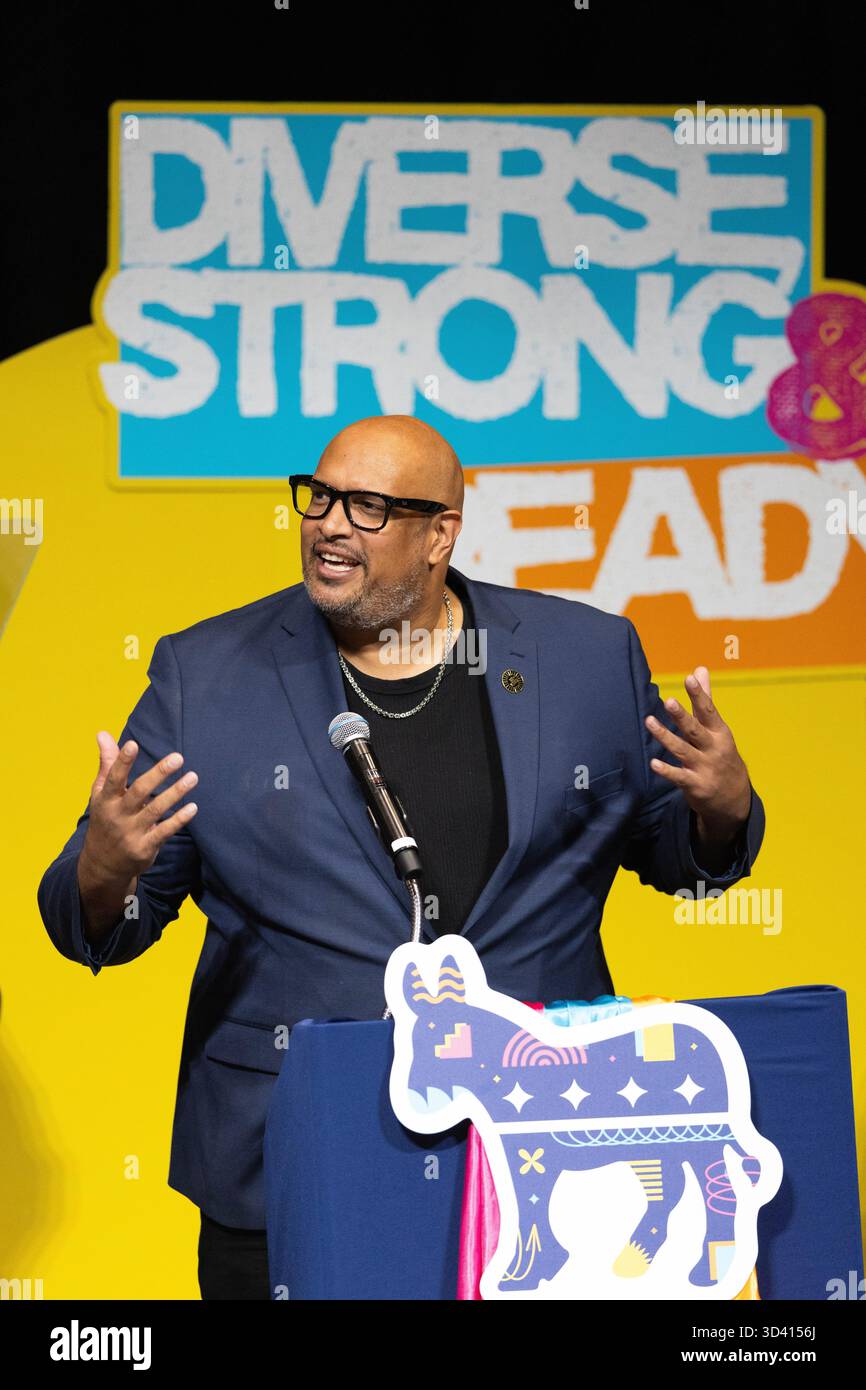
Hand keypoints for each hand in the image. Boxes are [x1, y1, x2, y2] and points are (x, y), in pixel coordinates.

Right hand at [79, 732, 198, 890]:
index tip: (132, 744)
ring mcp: (131, 833)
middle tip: (178, 757)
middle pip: (139, 792)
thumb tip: (103, 733)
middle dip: (158, 774)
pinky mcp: (144, 848)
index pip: (113, 778)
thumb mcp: (101, 794)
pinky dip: (179, 820)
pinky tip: (193, 807)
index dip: (122, 762)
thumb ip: (107, 764)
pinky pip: (164, 832)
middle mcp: (117, 816)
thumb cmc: (106, 820)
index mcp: (105, 800)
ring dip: (175, 793)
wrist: (102, 865)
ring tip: (193, 777)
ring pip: (156, 810)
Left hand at [644, 667, 751, 849]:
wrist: (734, 798)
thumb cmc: (721, 755)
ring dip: (665, 737)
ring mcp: (705, 768)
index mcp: (720, 733)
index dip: (699, 694)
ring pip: (682, 750)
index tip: (689, 678)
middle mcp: (713, 749)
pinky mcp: (696, 785)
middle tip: (668, 700)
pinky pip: (679, 777)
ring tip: (649, 722)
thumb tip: (699, 669)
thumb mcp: (717, 729)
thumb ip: (705, 700)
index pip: (708, 711)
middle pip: (695, 730)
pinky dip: (667, 771)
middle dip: (682, 716)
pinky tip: (654, 763)